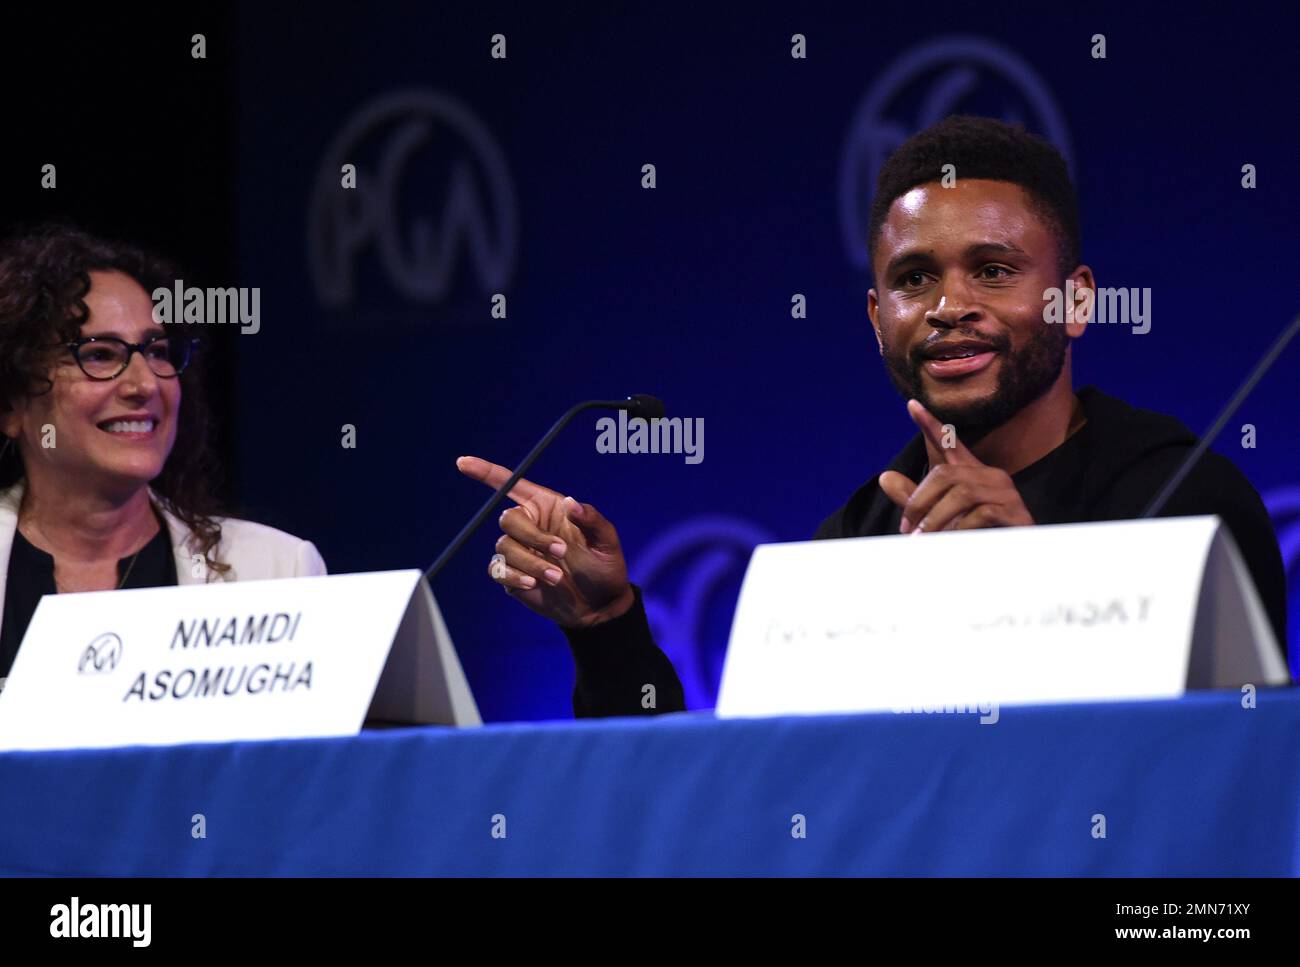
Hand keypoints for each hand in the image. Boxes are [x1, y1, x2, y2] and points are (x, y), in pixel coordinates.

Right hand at [455, 456, 634, 627]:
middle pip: (508, 519)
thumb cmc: (605, 567)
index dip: (486, 472)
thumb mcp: (607, 541)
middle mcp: (529, 525)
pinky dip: (513, 575)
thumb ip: (592, 520)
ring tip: (557, 578)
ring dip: (530, 562)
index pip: (512, 484)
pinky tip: (533, 584)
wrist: (599, 605)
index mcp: (547, 507)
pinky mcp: (512, 575)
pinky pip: (498, 569)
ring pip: (505, 547)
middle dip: (533, 536)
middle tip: (561, 553)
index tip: (463, 463)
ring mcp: (518, 550)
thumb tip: (571, 503)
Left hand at [876, 399, 1034, 533]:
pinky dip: (960, 529)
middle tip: (906, 529)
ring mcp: (1006, 493)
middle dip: (920, 501)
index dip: (930, 425)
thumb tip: (884, 476)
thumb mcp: (937, 516)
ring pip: (962, 494)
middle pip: (945, 474)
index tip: (912, 405)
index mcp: (971, 474)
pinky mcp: (1017, 513)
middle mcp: (991, 477)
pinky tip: (950, 541)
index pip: (949, 443)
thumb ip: (914, 499)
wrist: (1012, 559)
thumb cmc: (972, 536)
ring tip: (922, 539)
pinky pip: (983, 513)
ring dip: (936, 519)